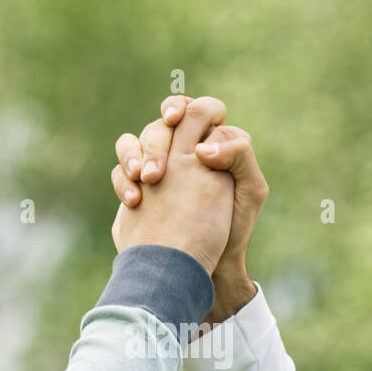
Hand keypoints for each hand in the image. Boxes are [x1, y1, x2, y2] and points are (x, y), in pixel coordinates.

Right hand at [109, 96, 233, 275]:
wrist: (203, 262)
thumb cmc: (232, 228)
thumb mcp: (250, 189)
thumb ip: (238, 154)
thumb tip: (202, 147)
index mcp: (213, 145)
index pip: (198, 110)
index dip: (185, 109)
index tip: (176, 122)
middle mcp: (183, 151)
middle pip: (161, 125)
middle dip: (155, 141)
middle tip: (157, 168)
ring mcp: (158, 169)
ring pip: (135, 142)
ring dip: (133, 154)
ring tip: (142, 178)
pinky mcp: (137, 187)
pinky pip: (121, 170)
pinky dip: (123, 179)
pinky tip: (135, 200)